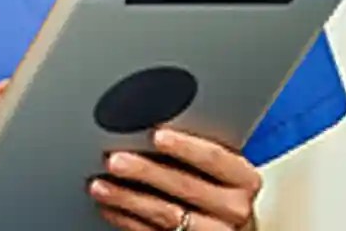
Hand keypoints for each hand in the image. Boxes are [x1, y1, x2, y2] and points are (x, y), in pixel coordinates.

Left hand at [88, 128, 259, 230]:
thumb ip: (199, 151)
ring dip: (128, 198)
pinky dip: (127, 219)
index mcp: (244, 179)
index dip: (184, 146)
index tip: (156, 135)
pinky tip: (110, 207)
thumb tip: (153, 126)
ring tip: (101, 185)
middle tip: (115, 159)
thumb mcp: (223, 168)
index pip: (214, 158)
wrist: (233, 227)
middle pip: (185, 186)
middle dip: (146, 171)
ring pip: (167, 214)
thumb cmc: (222, 188)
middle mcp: (234, 208)